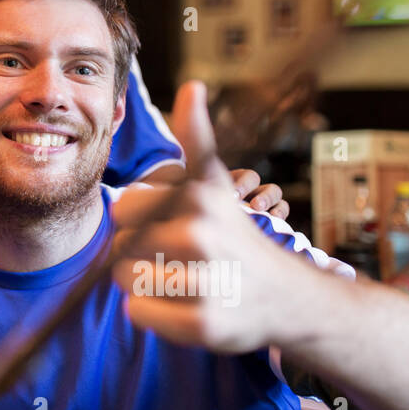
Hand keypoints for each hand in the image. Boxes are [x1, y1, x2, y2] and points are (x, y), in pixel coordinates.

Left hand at [108, 82, 315, 354]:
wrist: (290, 298)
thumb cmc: (237, 236)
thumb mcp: (218, 183)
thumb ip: (197, 137)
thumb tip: (191, 85)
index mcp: (197, 196)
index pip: (124, 207)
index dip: (136, 217)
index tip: (169, 222)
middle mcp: (201, 233)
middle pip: (119, 244)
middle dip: (137, 251)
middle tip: (175, 257)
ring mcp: (204, 280)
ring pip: (125, 280)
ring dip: (143, 283)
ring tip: (181, 280)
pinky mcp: (203, 324)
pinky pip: (138, 314)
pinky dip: (151, 314)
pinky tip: (184, 306)